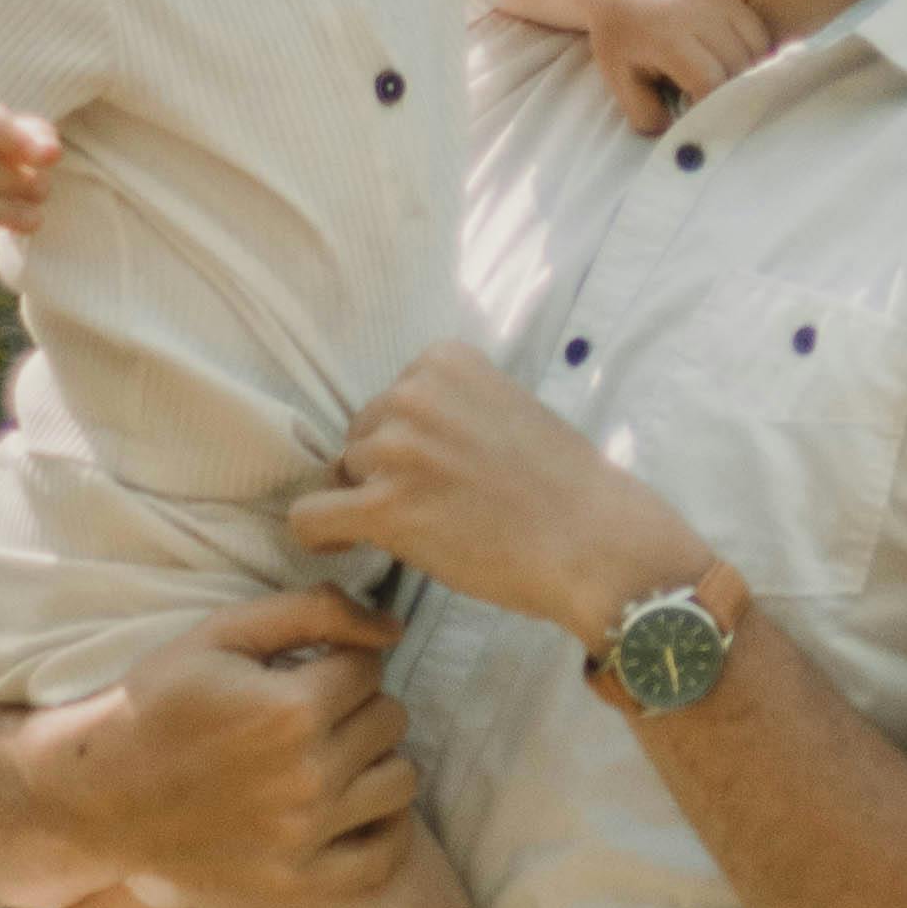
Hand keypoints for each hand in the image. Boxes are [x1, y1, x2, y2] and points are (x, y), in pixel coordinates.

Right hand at [0, 596, 414, 900]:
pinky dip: (381, 827)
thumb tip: (392, 627)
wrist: (100, 791)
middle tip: (313, 709)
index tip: (307, 669)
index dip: (341, 659)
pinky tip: (351, 804)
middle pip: (390, 718)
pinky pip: (385, 854)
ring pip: (401, 779)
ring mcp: (305, 834)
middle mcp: (308, 775)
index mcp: (292, 709)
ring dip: (375, 759)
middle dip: (358, 703)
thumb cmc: (158, 701)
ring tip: (333, 751)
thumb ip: (312, 612)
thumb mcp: (221, 633)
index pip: (370, 666)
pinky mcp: (297, 878)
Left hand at [295, 344, 687, 652]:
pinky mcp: (382, 508)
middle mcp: (412, 392)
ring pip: (341, 476)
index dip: (409, 441)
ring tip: (424, 531)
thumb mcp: (509, 408)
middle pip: (362, 435)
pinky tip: (342, 547)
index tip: (442, 471)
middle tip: (437, 507)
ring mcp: (395, 449)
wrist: (596, 542)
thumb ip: (454, 409)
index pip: (392, 399)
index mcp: (444, 360)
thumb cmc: (567, 486)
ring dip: (370, 504)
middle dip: (387, 471)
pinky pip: (310, 518)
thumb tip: (405, 434)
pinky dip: (321, 535)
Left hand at [581, 0, 772, 134]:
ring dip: (748, 64)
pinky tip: (725, 44)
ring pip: (758, 42)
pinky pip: (755, 20)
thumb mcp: (619, 80)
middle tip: (714, 95)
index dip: (711, 105)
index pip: (711, 82)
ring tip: (724, 72)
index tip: (702, 113)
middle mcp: (698, 7)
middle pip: (740, 63)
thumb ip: (646, 114)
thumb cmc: (620, 35)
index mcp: (667, 35)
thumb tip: (684, 135)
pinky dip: (749, 39)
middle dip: (731, 87)